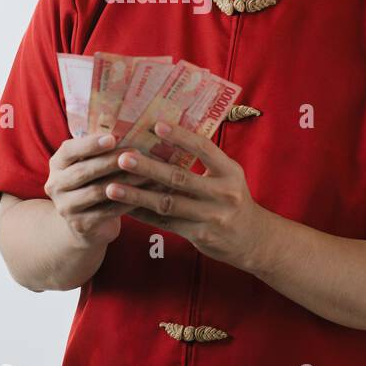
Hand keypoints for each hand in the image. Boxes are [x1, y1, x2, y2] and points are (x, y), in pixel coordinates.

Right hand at [45, 132, 142, 247]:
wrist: (84, 226)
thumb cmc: (92, 184)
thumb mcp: (89, 165)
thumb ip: (100, 149)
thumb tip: (128, 125)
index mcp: (57, 164)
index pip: (69, 151)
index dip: (90, 144)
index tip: (112, 138)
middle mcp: (55, 185)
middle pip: (84, 171)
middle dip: (111, 161)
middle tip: (136, 152)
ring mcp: (66, 207)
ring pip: (98, 191)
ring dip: (124, 181)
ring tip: (146, 172)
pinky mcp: (81, 225)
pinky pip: (108, 211)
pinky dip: (128, 202)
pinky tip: (145, 194)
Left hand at [102, 119, 274, 269]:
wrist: (253, 239)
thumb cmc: (233, 198)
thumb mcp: (228, 175)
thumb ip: (204, 160)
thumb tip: (164, 137)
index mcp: (230, 171)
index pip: (204, 149)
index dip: (180, 137)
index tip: (156, 125)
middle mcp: (223, 193)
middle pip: (180, 178)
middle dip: (148, 168)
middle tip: (122, 158)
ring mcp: (211, 217)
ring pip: (167, 204)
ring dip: (137, 196)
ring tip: (112, 188)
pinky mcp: (199, 235)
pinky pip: (165, 223)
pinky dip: (143, 215)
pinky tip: (123, 207)